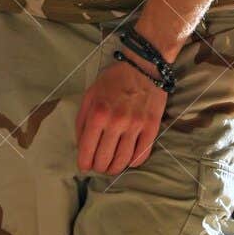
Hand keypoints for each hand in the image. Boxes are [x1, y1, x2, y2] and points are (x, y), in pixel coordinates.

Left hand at [75, 52, 166, 174]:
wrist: (143, 66)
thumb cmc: (113, 80)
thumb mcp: (89, 95)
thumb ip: (82, 120)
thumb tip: (82, 145)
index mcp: (98, 114)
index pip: (87, 149)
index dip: (84, 162)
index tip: (84, 166)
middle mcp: (116, 122)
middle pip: (105, 159)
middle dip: (99, 167)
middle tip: (98, 166)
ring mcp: (136, 125)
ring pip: (123, 160)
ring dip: (115, 168)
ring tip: (112, 167)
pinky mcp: (152, 127)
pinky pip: (142, 154)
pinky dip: (133, 162)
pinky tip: (129, 160)